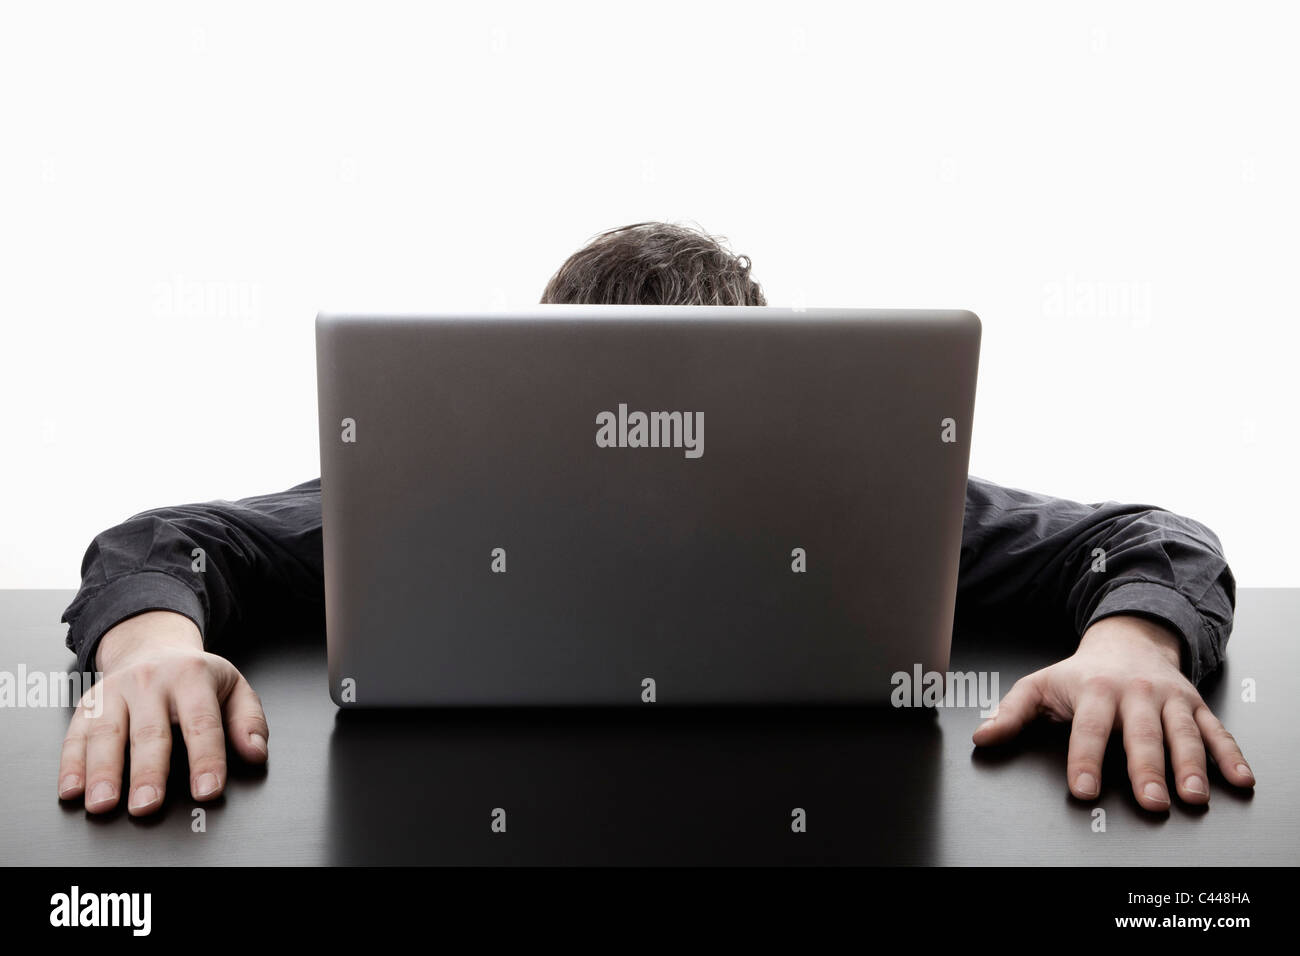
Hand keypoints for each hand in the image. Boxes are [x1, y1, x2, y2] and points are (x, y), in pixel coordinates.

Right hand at [57, 610, 268, 815]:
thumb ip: (249, 721)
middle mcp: (150, 682)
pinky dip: (71, 765)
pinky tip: (72, 790)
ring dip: (102, 771)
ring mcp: (115, 691)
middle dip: (147, 771)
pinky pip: (76, 735)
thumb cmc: (196, 677)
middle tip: (147, 805)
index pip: (202, 723)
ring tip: (103, 804)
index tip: (207, 790)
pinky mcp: (88, 704)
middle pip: (150, 732)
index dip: (206, 759)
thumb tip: (255, 753)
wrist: (152, 646)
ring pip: (107, 733)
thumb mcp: (233, 688)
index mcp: (192, 677)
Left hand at [971, 615, 1253, 809]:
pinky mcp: (1194, 707)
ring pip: (1182, 734)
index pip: (1088, 730)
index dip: (1084, 759)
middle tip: (1150, 802)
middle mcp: (1135, 695)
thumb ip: (1011, 713)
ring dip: (1191, 766)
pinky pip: (1216, 732)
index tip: (1083, 788)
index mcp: (1094, 691)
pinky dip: (1230, 756)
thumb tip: (982, 737)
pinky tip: (1238, 780)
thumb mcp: (1039, 685)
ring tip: (1192, 797)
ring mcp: (1169, 701)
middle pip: (1141, 735)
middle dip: (1146, 769)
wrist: (1128, 639)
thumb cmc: (1080, 673)